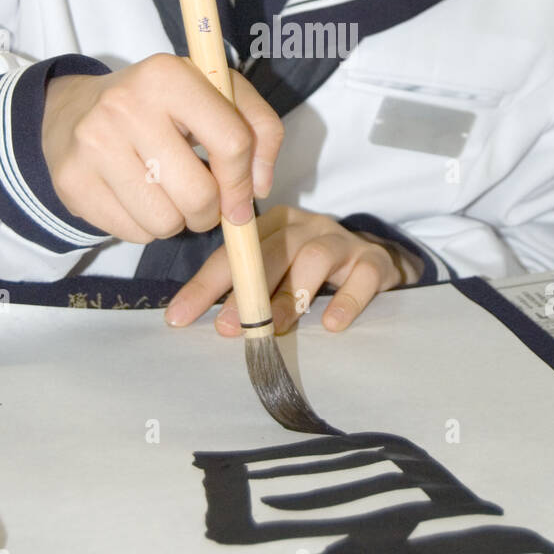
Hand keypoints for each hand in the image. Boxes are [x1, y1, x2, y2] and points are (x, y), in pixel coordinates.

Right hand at [40, 55, 283, 242]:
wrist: (73, 110)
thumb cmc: (159, 105)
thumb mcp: (213, 93)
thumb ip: (257, 127)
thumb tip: (260, 187)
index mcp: (169, 76)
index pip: (232, 142)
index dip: (243, 181)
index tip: (242, 196)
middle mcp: (126, 105)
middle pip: (199, 194)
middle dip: (210, 211)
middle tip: (201, 199)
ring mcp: (94, 145)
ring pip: (166, 222)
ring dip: (177, 221)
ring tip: (167, 194)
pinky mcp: (72, 181)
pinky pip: (133, 234)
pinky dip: (145, 227)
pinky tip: (137, 198)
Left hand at [164, 204, 423, 335]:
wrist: (375, 264)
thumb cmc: (313, 274)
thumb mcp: (277, 275)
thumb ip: (249, 290)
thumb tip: (207, 325)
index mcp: (272, 225)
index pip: (232, 252)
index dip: (204, 285)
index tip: (178, 318)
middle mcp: (304, 226)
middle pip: (270, 251)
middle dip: (245, 291)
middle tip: (227, 327)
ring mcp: (340, 239)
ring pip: (314, 258)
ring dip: (291, 295)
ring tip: (277, 327)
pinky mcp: (372, 260)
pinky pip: (361, 277)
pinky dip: (347, 300)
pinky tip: (332, 324)